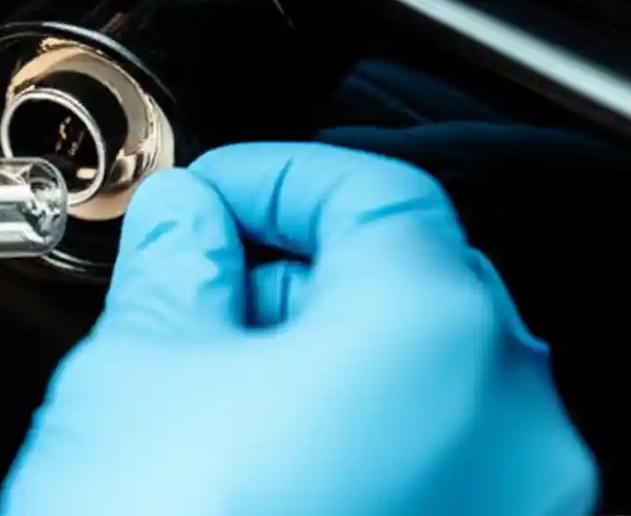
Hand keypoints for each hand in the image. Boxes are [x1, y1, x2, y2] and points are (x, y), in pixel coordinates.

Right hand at [0, 143, 597, 514]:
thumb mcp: (138, 371)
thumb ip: (176, 262)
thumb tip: (188, 220)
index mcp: (435, 339)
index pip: (377, 190)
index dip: (277, 174)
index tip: (211, 194)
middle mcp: (515, 428)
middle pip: (412, 282)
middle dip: (293, 267)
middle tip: (198, 283)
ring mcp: (518, 513)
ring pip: (425, 379)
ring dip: (321, 353)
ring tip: (214, 386)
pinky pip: (437, 461)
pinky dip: (357, 432)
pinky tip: (261, 458)